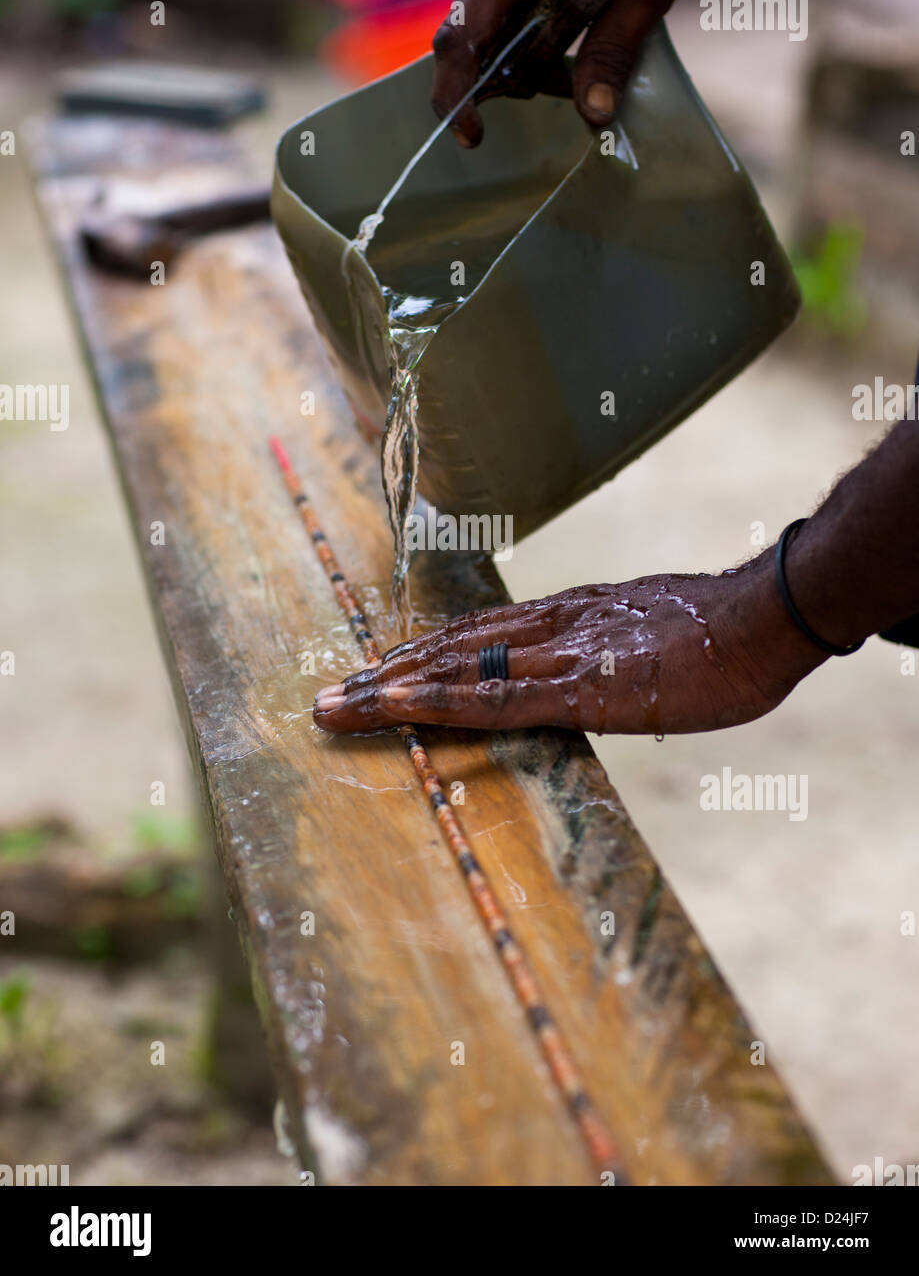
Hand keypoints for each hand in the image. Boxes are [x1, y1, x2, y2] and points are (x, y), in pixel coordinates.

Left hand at [312, 553, 824, 734]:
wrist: (764, 618)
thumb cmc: (719, 635)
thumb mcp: (651, 641)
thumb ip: (611, 657)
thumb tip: (592, 680)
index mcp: (569, 618)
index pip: (478, 635)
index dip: (424, 655)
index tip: (380, 672)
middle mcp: (550, 628)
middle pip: (451, 647)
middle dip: (388, 671)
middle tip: (331, 692)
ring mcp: (560, 655)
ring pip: (456, 667)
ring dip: (391, 685)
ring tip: (337, 703)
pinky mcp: (579, 687)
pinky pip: (493, 695)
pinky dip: (437, 698)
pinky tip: (394, 703)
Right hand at [431, 0, 698, 146]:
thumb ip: (616, 49)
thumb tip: (594, 114)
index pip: (463, 33)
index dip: (458, 91)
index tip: (471, 136)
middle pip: (463, 41)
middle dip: (500, 82)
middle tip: (559, 87)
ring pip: (477, 38)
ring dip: (517, 68)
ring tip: (570, 68)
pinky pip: (490, 24)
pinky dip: (519, 51)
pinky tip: (559, 50)